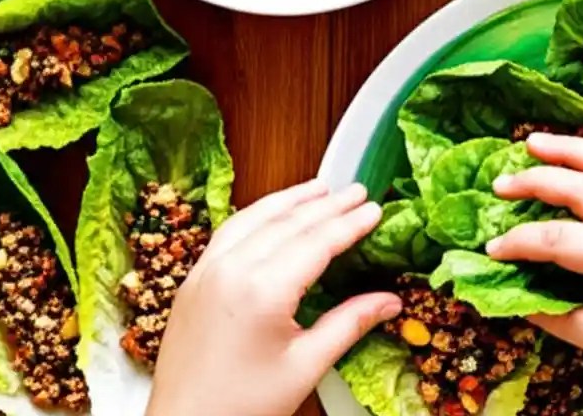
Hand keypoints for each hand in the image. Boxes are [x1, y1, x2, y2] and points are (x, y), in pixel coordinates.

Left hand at [147, 180, 401, 415]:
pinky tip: (270, 214)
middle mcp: (230, 269)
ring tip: (318, 189)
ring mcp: (205, 271)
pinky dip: (255, 215)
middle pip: (286, 223)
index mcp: (262, 290)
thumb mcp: (305, 367)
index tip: (375, 209)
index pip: (316, 242)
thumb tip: (390, 301)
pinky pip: (227, 232)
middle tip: (356, 191)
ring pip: (253, 219)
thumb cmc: (243, 407)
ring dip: (288, 200)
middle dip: (325, 205)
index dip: (349, 224)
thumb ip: (348, 324)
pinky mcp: (192, 281)